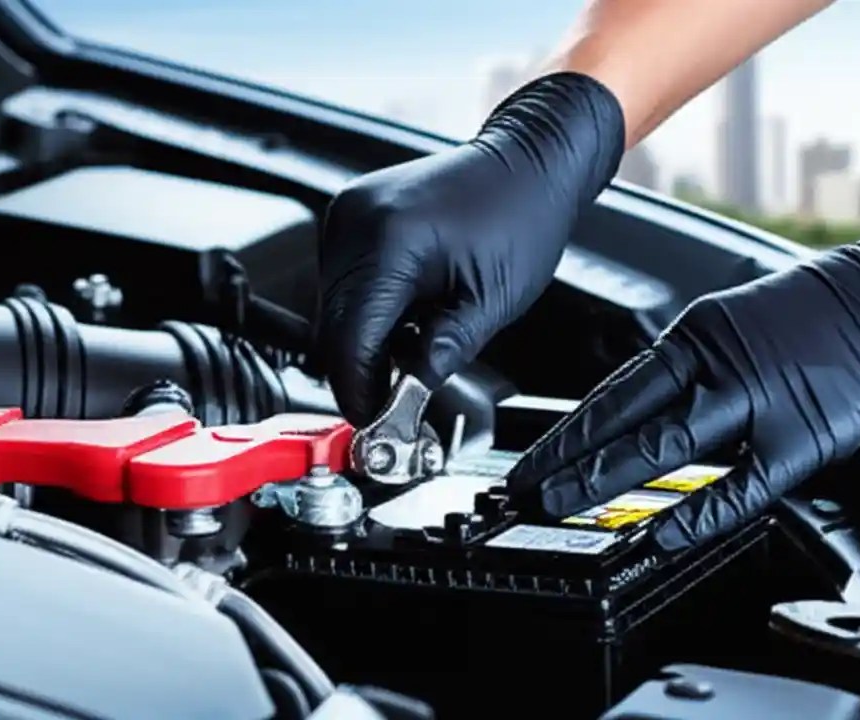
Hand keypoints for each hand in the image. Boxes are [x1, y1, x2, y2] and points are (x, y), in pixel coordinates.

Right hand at [317, 73, 625, 425]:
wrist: (527, 160)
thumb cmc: (521, 215)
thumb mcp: (492, 302)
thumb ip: (442, 353)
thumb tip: (406, 396)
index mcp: (390, 241)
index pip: (350, 339)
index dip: (360, 389)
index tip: (377, 422)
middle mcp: (356, 222)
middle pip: (333, 328)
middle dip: (361, 372)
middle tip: (395, 404)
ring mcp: (347, 215)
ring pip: (332, 309)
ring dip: (363, 342)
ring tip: (413, 350)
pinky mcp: (349, 216)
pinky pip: (340, 282)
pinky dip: (365, 312)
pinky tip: (404, 316)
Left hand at [507, 197, 859, 550]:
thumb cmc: (829, 303)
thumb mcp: (740, 317)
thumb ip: (697, 364)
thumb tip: (655, 402)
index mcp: (697, 334)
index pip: (614, 391)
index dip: (567, 430)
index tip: (531, 457)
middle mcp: (715, 364)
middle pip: (621, 418)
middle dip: (563, 458)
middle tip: (519, 488)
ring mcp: (756, 401)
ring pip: (662, 445)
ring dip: (602, 477)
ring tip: (557, 505)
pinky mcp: (802, 438)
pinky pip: (739, 485)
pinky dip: (695, 513)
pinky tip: (658, 534)